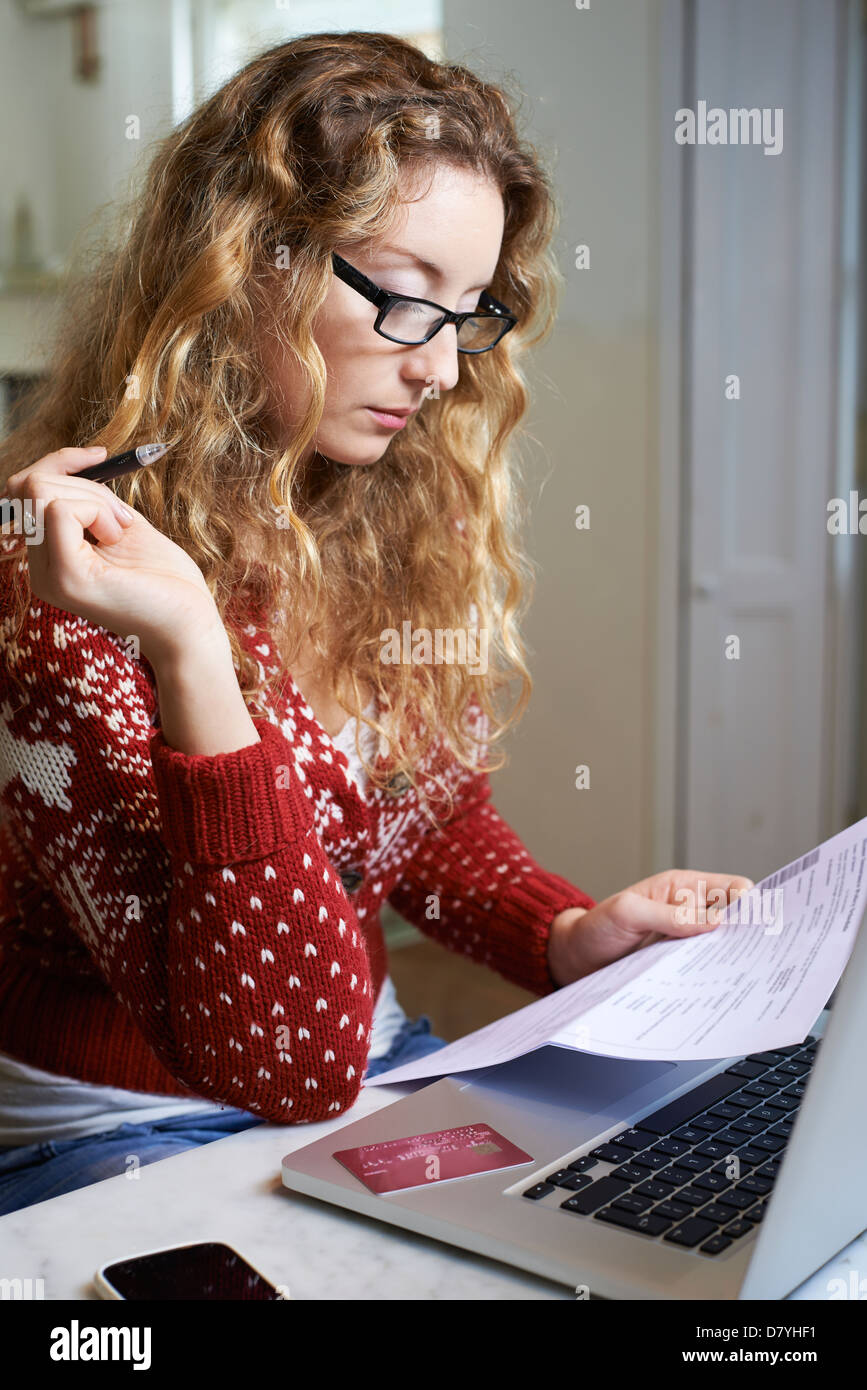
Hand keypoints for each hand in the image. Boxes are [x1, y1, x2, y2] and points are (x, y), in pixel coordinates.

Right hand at [5, 446, 224, 667]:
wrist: (190, 624)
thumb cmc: (166, 581)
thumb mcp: (122, 526)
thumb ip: (91, 501)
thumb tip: (73, 462)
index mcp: (49, 558)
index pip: (23, 491)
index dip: (59, 462)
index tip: (100, 457)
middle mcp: (38, 569)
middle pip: (27, 485)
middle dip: (82, 480)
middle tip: (123, 516)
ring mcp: (47, 574)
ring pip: (39, 491)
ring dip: (94, 497)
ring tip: (122, 530)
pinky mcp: (65, 577)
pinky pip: (60, 510)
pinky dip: (96, 510)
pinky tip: (118, 537)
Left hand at [548, 868, 754, 986]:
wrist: (572, 959)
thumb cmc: (594, 929)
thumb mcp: (626, 914)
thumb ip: (667, 915)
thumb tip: (714, 922)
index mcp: (681, 888)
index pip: (732, 888)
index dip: (752, 902)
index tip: (766, 924)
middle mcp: (688, 912)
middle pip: (734, 919)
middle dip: (748, 935)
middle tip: (762, 958)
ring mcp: (684, 939)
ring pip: (722, 946)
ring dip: (730, 959)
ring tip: (743, 978)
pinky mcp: (677, 964)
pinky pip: (704, 967)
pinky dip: (712, 975)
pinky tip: (717, 989)